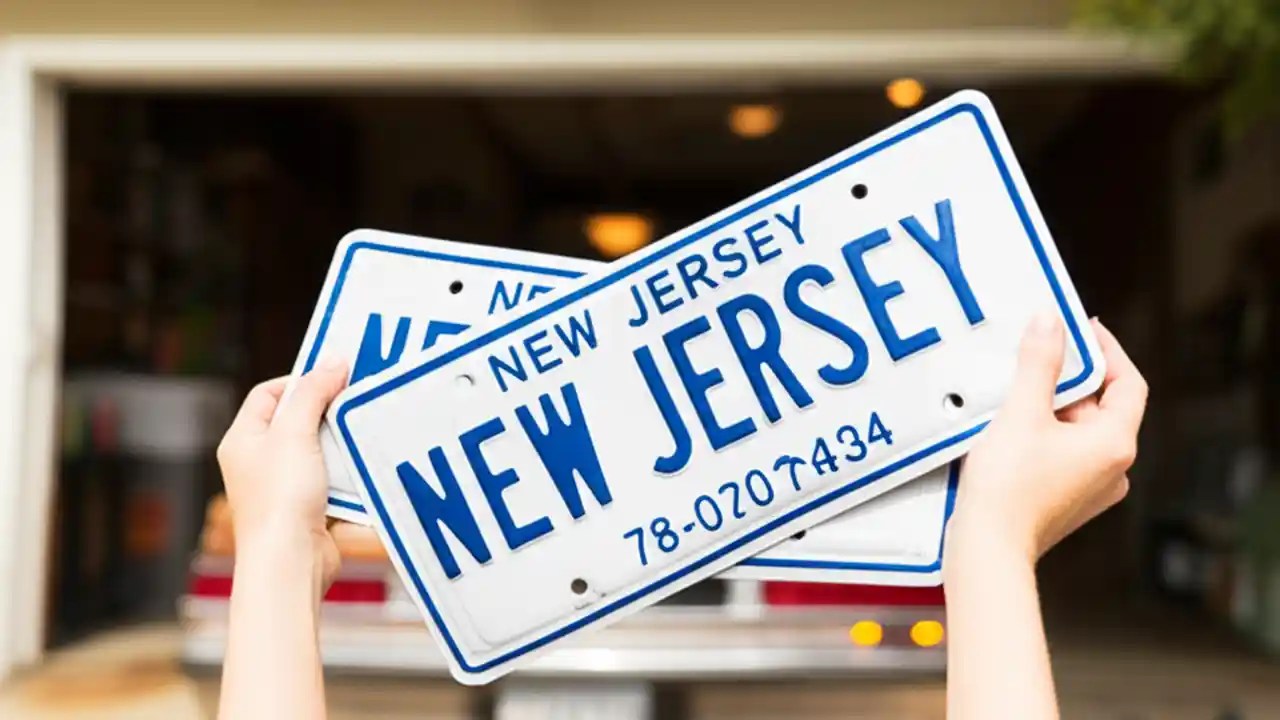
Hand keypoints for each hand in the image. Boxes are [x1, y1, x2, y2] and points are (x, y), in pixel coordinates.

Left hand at [216, 359, 348, 593]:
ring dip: (339, 441)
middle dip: (326, 410)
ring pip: (316, 449)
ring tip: (359, 433)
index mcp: (242, 440)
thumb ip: (313, 393)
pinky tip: (360, 466)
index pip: (267, 394)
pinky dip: (346, 470)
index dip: (300, 381)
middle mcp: (257, 462)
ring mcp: (281, 486)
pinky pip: (329, 477)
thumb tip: (332, 361)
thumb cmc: (280, 499)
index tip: (333, 377)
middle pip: (295, 419)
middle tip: (353, 400)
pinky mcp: (305, 507)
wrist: (290, 561)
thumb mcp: (295, 432)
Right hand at [944, 314, 1146, 571]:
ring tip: (1015, 390)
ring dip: (1052, 406)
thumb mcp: (1021, 413)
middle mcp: (1114, 468)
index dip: (1107, 350)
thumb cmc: (1008, 488)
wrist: (987, 548)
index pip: (1128, 383)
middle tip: (1036, 354)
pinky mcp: (1067, 499)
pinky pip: (1064, 452)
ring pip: (1080, 430)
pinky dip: (1044, 432)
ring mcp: (1092, 488)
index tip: (1080, 328)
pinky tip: (1010, 426)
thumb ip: (1038, 363)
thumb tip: (1050, 322)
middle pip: (1101, 405)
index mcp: (1115, 444)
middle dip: (1069, 378)